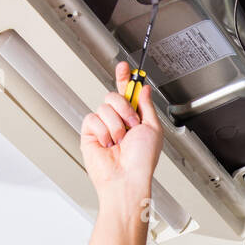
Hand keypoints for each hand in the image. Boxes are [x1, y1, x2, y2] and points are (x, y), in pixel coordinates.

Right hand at [79, 61, 163, 210]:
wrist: (126, 179)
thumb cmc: (142, 161)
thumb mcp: (154, 129)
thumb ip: (147, 105)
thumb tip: (144, 88)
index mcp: (135, 119)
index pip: (128, 92)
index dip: (125, 78)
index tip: (124, 66)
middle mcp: (119, 121)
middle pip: (114, 95)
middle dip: (125, 108)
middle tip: (131, 125)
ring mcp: (104, 127)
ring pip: (104, 107)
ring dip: (116, 124)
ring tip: (120, 141)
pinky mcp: (90, 133)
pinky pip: (93, 118)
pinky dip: (104, 131)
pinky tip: (108, 144)